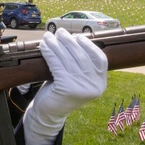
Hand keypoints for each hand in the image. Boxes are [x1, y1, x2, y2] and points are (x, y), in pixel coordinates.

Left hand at [22, 29, 107, 144]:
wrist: (49, 113)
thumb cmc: (62, 91)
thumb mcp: (76, 78)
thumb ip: (81, 63)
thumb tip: (76, 37)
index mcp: (100, 83)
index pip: (100, 58)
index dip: (88, 45)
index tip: (77, 36)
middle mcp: (94, 86)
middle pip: (81, 56)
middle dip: (69, 41)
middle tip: (60, 32)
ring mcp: (81, 88)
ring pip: (68, 59)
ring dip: (57, 44)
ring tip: (49, 36)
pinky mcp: (67, 88)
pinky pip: (57, 64)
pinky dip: (49, 52)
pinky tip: (44, 45)